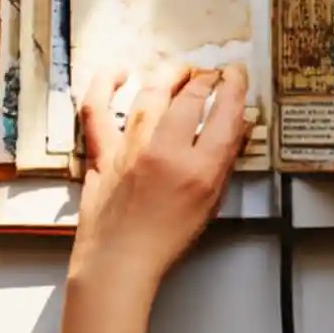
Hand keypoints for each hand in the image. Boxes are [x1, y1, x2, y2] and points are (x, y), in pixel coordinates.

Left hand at [63, 64, 246, 332]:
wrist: (120, 260)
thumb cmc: (165, 239)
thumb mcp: (211, 202)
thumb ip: (224, 161)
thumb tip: (235, 125)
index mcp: (199, 171)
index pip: (226, 113)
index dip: (234, 86)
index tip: (236, 74)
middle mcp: (165, 153)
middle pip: (191, 96)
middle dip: (206, 77)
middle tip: (211, 75)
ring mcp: (130, 149)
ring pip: (152, 92)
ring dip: (170, 74)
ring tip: (181, 72)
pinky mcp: (103, 150)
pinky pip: (97, 107)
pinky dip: (104, 83)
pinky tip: (120, 72)